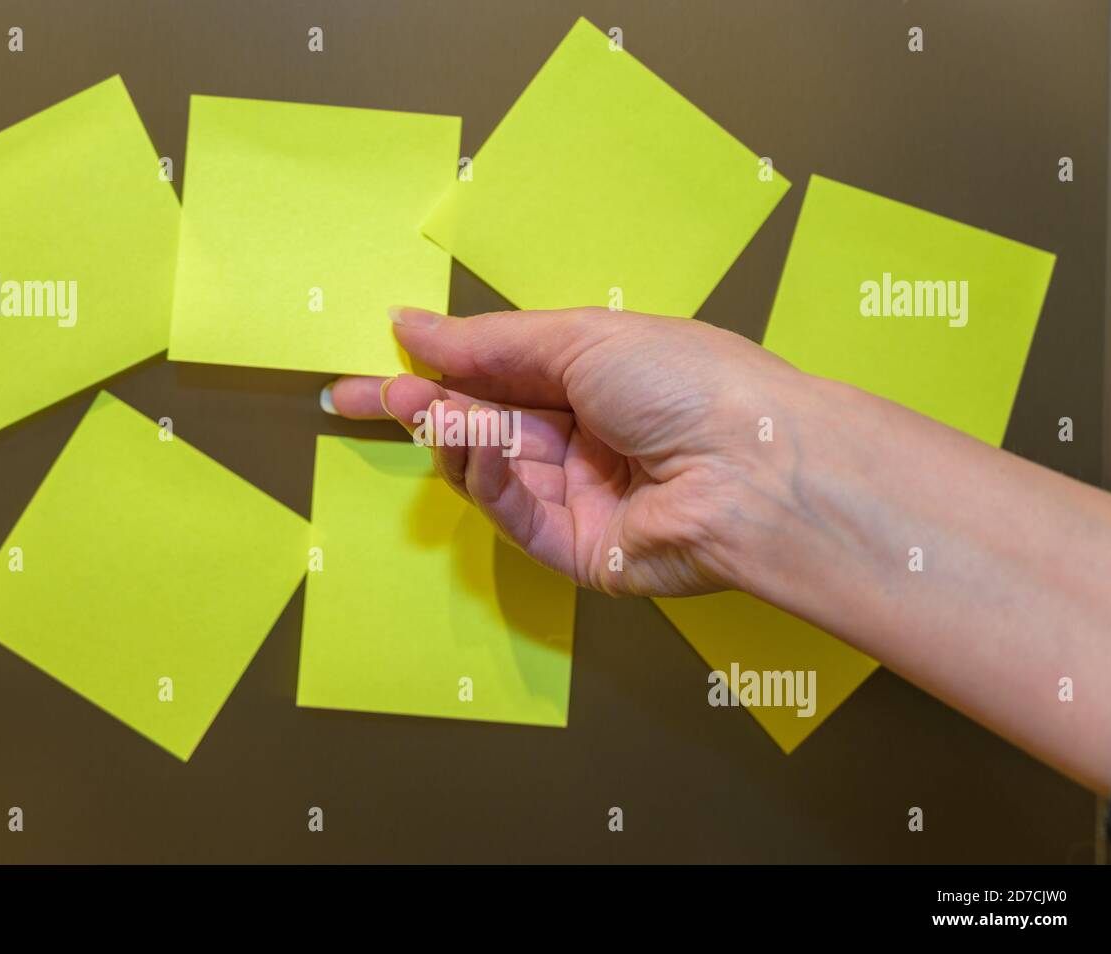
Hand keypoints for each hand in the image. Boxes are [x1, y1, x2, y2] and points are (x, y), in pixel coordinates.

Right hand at [324, 306, 807, 596]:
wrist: (751, 464)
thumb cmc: (683, 380)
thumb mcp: (577, 337)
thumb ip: (485, 342)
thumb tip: (411, 323)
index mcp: (588, 379)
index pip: (491, 375)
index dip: (429, 372)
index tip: (367, 369)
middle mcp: (579, 437)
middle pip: (477, 426)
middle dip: (418, 411)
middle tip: (359, 398)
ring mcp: (576, 495)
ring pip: (486, 469)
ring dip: (452, 436)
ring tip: (429, 410)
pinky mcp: (576, 549)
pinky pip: (512, 513)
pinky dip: (486, 477)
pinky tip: (477, 445)